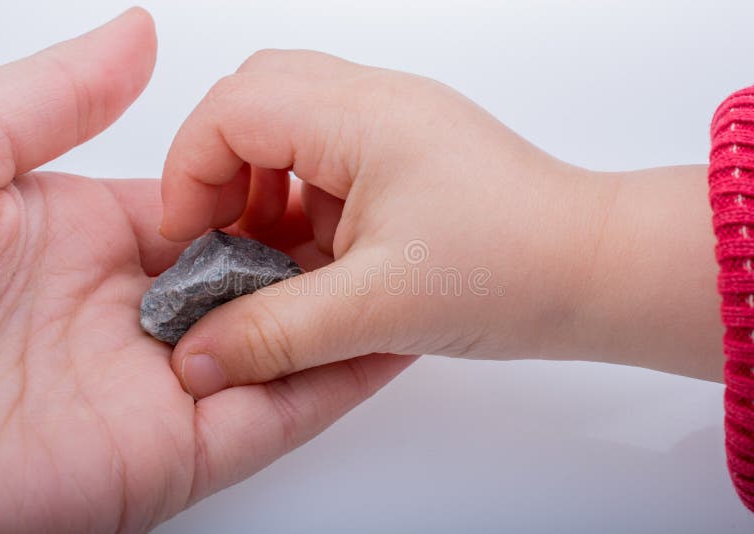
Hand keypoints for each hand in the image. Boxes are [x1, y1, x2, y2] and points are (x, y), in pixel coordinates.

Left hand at [0, 11, 411, 531]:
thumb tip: (140, 35)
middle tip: (385, 214)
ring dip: (343, 309)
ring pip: (282, 342)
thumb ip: (61, 95)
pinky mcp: (186, 449)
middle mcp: (142, 315)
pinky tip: (391, 338)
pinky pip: (280, 410)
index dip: (269, 189)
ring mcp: (171, 384)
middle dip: (317, 248)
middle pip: (258, 277)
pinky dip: (339, 378)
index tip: (324, 165)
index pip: (214, 211)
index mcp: (99, 244)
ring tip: (416, 266)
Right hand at [160, 49, 723, 390]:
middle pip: (255, 102)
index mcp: (359, 115)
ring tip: (271, 255)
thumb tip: (196, 357)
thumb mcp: (376, 308)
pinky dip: (301, 200)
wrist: (599, 271)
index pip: (231, 108)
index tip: (189, 240)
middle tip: (223, 237)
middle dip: (220, 171)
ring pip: (289, 128)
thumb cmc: (512, 270)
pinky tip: (316, 257)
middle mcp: (373, 101)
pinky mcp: (409, 154)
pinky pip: (328, 157)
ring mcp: (394, 124)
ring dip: (262, 188)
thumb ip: (275, 333)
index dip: (189, 172)